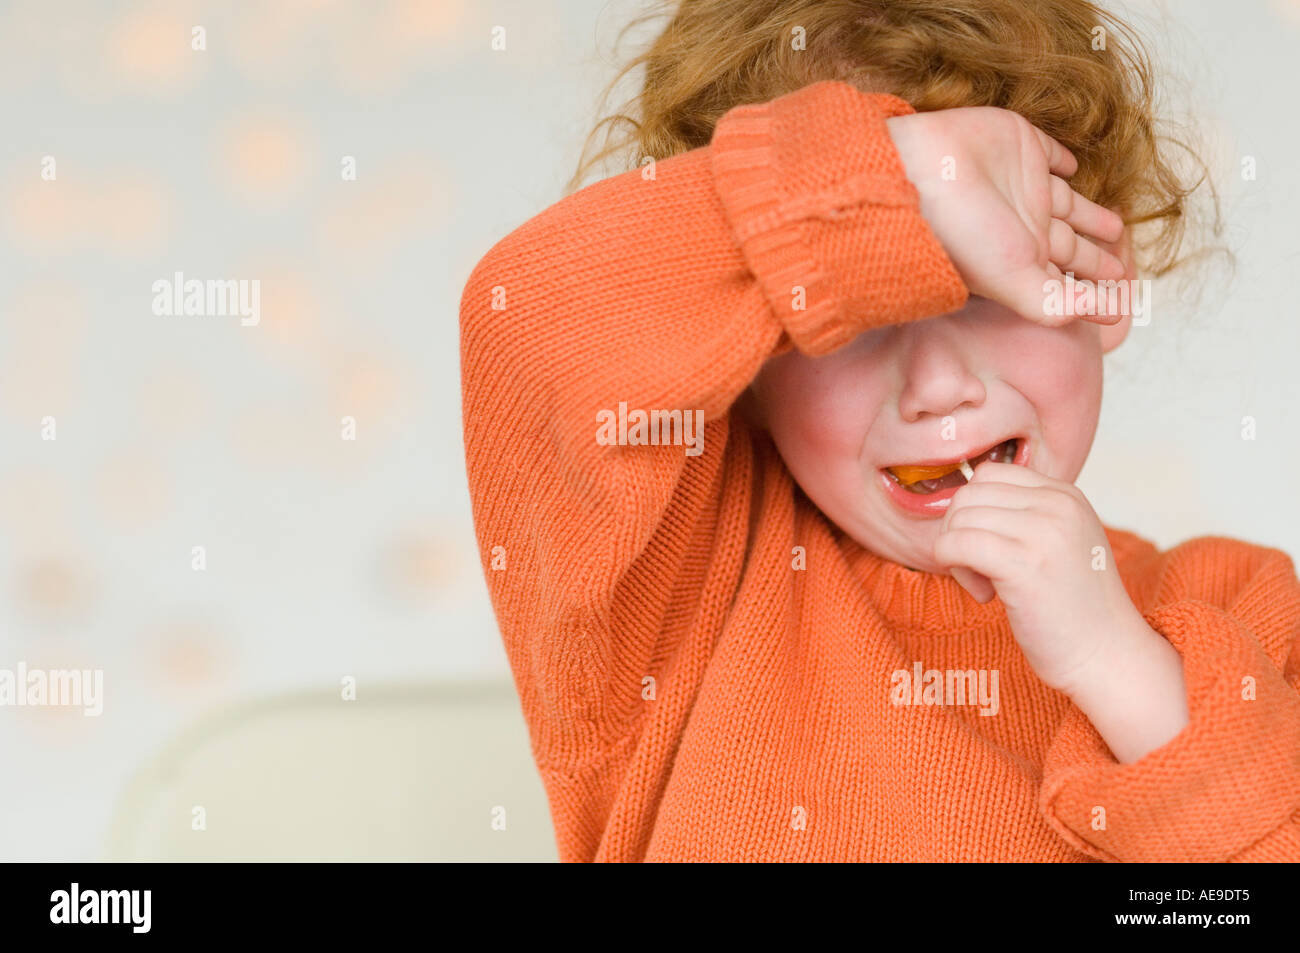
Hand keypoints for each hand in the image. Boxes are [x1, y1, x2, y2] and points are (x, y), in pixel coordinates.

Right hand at [886, 107, 1126, 325]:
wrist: (922, 174)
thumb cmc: (960, 236)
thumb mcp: (1015, 282)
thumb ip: (1060, 303)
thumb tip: (1113, 314)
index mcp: (1022, 259)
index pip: (1065, 278)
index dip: (1092, 289)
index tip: (1118, 300)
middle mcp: (1024, 225)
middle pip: (1070, 245)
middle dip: (1094, 259)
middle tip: (1119, 271)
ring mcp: (1024, 185)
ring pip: (1069, 204)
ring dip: (1091, 216)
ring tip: (1116, 228)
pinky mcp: (1021, 145)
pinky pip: (1051, 153)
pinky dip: (1064, 160)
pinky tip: (1073, 166)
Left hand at [931, 461, 1142, 692]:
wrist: (1108, 656)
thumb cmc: (1074, 608)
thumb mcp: (1059, 542)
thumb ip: (1023, 516)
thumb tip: (961, 503)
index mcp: (1065, 494)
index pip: (988, 475)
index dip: (974, 512)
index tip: (991, 549)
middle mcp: (1056, 504)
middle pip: (968, 496)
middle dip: (960, 533)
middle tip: (983, 572)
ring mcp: (1043, 532)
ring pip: (957, 520)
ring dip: (958, 556)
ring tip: (987, 586)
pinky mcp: (1024, 564)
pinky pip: (954, 545)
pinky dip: (954, 569)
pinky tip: (984, 595)